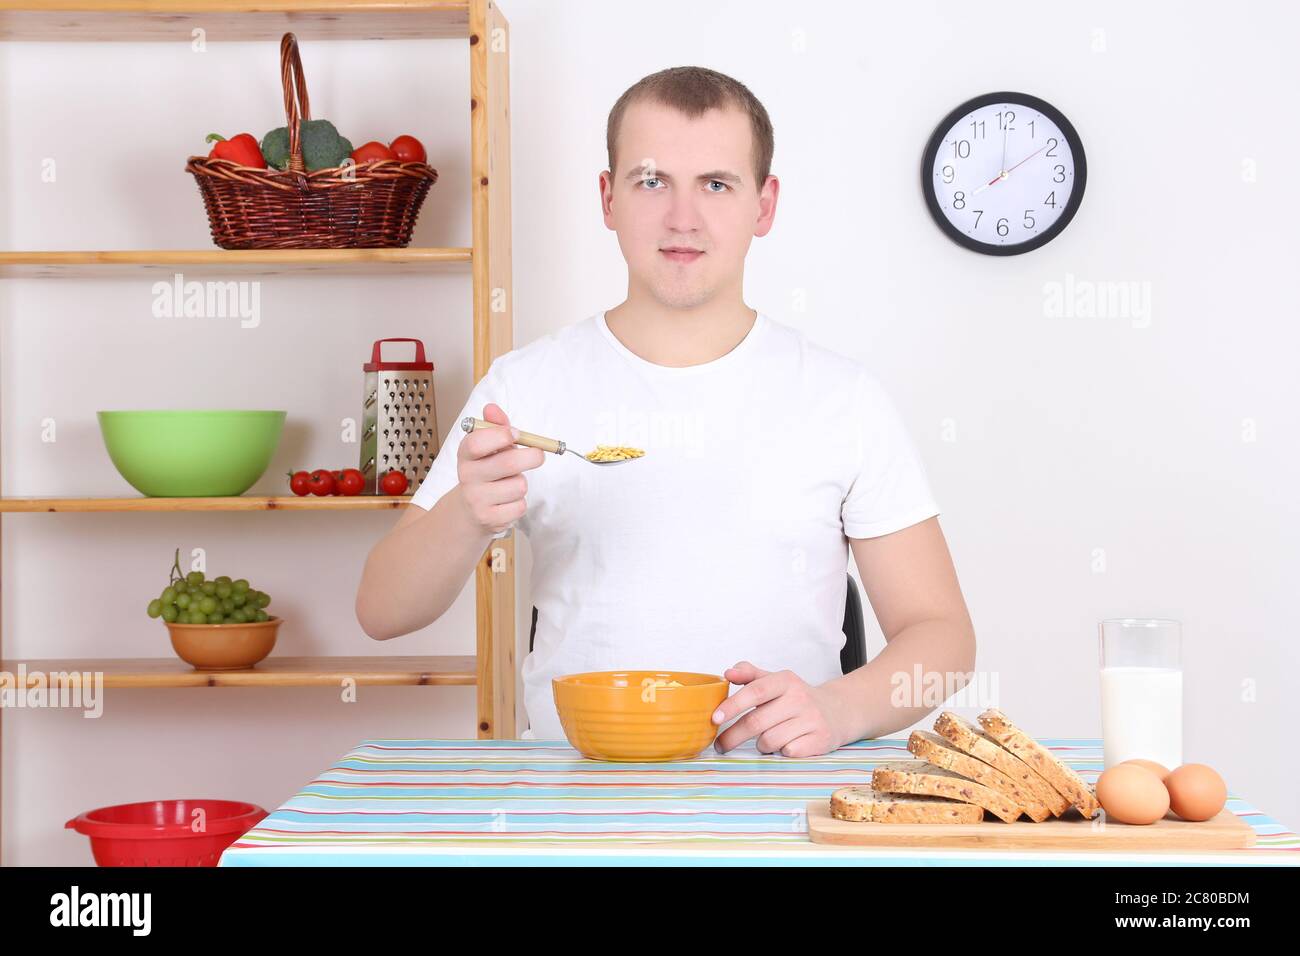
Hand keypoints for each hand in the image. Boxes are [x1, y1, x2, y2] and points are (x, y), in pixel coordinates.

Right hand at [455, 402, 544, 534]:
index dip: (501, 435)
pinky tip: (507, 501)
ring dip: (522, 483)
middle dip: (532, 456)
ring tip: (510, 484)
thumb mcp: (487, 449)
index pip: (477, 442)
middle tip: (538, 455)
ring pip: (519, 486)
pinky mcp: (489, 519)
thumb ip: (494, 427)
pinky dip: (520, 503)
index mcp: (465, 455)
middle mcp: (467, 476)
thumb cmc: (485, 473)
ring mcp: (476, 499)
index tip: (516, 433)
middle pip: (508, 463)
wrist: (468, 512)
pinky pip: (519, 506)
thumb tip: (492, 408)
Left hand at [711, 661, 847, 756]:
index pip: (755, 691)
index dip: (732, 705)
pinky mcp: (820, 740)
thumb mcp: (775, 681)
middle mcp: (800, 698)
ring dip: (761, 745)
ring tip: (765, 739)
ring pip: (769, 741)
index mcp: (785, 681)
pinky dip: (780, 752)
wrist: (838, 711)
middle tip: (720, 745)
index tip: (714, 718)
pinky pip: (787, 753)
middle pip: (757, 722)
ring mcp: (812, 720)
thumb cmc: (797, 698)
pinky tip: (786, 744)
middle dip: (733, 736)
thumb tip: (728, 672)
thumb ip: (750, 675)